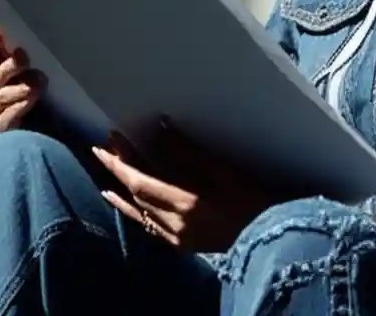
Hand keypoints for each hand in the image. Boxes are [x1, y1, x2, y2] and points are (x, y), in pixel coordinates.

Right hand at [0, 26, 44, 131]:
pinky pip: (5, 117)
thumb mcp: (45, 73)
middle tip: (24, 59)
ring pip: (0, 96)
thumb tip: (32, 46)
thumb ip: (38, 59)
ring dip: (18, 89)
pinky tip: (29, 102)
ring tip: (37, 86)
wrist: (57, 128)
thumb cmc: (52, 97)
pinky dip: (18, 109)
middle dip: (9, 66)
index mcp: (3, 70)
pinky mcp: (3, 127)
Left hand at [93, 120, 274, 252]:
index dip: (123, 159)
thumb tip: (161, 129)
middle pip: (137, 194)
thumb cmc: (255, 202)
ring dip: (122, 193)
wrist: (272, 239)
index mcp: (186, 203)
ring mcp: (178, 238)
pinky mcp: (184, 246)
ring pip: (139, 214)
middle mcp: (176, 224)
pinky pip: (150, 229)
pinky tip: (130, 208)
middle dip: (119, 169)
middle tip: (104, 148)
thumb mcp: (225, 171)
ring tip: (107, 178)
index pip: (141, 180)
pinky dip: (136, 215)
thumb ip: (190, 153)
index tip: (112, 138)